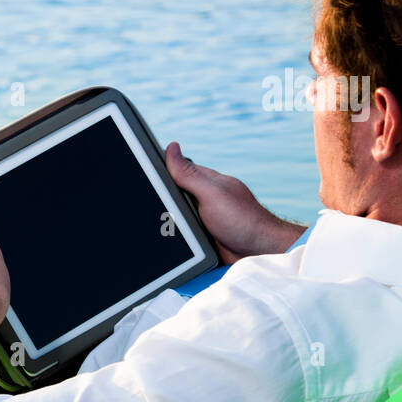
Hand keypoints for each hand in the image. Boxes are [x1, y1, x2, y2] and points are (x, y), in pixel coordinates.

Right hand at [164, 142, 305, 263]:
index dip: (157, 173)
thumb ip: (189, 174)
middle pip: (168, 196)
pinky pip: (179, 238)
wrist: (258, 254)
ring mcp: (199, 219)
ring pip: (170, 219)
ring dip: (166, 226)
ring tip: (169, 231)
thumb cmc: (243, 220)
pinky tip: (172, 245)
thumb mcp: (212, 193)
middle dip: (159, 205)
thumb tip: (171, 147)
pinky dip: (175, 242)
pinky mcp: (199, 239)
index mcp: (203, 182)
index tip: (143, 178)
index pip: (172, 170)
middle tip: (160, 212)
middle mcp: (200, 198)